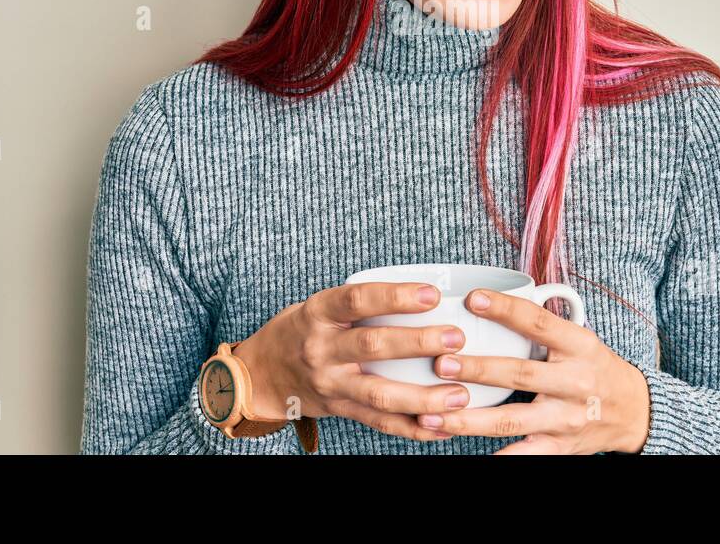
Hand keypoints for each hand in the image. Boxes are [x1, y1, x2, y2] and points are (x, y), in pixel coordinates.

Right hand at [231, 282, 469, 442]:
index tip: (432, 294)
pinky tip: (444, 426)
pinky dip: (414, 427)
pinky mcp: (339, 410)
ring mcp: (330, 384)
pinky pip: (379, 423)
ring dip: (424, 396)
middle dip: (419, 343)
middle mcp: (322, 349)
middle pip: (373, 346)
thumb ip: (359, 302)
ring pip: (380, 394)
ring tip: (460, 393)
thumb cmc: (300, 330)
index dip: (395, 296)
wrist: (259, 374)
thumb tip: (423, 292)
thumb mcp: (319, 305)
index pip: (358, 299)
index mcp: (319, 313)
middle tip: (456, 339)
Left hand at [414, 288, 651, 453]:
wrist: (634, 411)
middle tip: (441, 363)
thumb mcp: (580, 338)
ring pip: (512, 419)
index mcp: (579, 346)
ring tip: (433, 413)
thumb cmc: (595, 367)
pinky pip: (524, 453)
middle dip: (477, 369)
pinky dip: (497, 456)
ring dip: (469, 418)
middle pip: (520, 374)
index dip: (505, 310)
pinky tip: (461, 448)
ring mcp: (567, 418)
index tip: (472, 299)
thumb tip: (493, 302)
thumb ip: (543, 323)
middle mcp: (574, 381)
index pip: (538, 323)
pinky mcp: (561, 447)